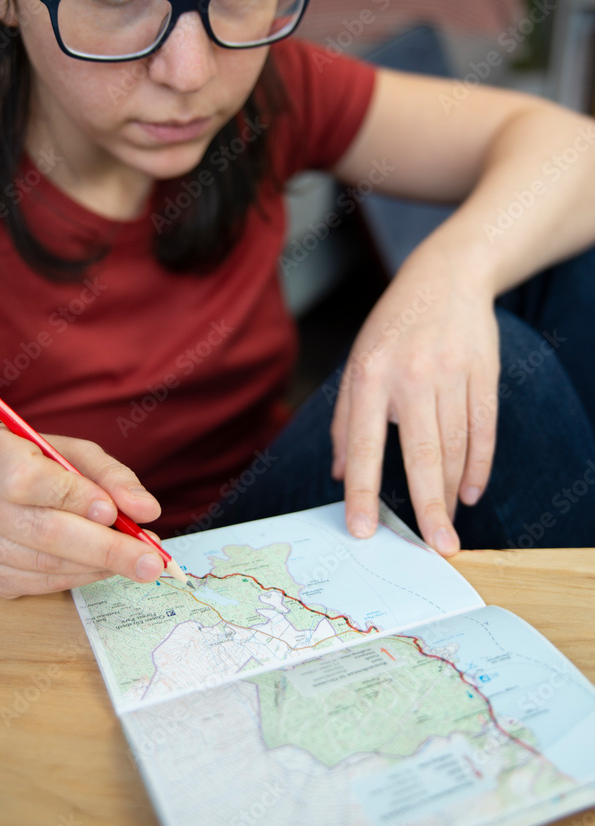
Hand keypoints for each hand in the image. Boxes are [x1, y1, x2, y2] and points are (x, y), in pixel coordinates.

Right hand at [0, 424, 164, 597]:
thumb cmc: (37, 461)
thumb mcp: (74, 451)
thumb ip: (111, 476)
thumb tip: (146, 510)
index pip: (26, 480)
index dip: (72, 497)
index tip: (114, 512)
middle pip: (41, 531)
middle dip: (105, 548)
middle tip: (150, 559)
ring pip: (44, 564)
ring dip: (98, 566)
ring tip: (137, 562)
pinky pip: (39, 583)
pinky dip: (80, 577)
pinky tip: (104, 567)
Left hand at [331, 248, 499, 555]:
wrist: (446, 276)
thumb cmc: (392, 327)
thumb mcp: (356, 363)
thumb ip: (345, 420)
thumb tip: (340, 475)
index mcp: (370, 376)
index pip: (364, 446)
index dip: (363, 493)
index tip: (363, 531)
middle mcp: (411, 376)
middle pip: (423, 455)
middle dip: (428, 508)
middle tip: (437, 549)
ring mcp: (452, 374)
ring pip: (456, 448)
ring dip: (452, 494)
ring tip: (447, 526)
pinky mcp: (484, 373)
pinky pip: (485, 430)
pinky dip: (480, 465)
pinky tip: (471, 491)